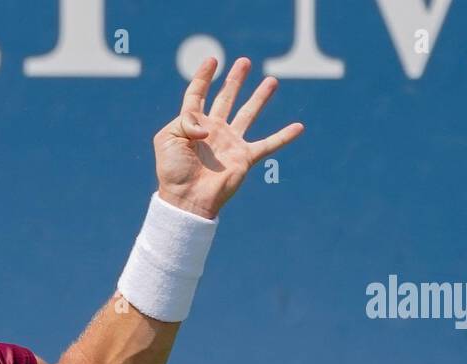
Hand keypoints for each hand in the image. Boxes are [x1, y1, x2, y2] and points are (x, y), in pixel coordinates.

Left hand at [153, 56, 303, 219]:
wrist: (187, 199)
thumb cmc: (172, 171)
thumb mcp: (167, 139)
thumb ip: (185, 122)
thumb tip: (209, 125)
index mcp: (192, 124)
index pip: (197, 94)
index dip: (204, 77)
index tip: (212, 60)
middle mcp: (214, 130)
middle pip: (226, 98)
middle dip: (235, 80)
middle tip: (244, 62)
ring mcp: (230, 143)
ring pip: (248, 114)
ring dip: (260, 98)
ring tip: (272, 81)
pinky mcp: (244, 158)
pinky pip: (268, 145)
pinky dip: (284, 136)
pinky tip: (299, 127)